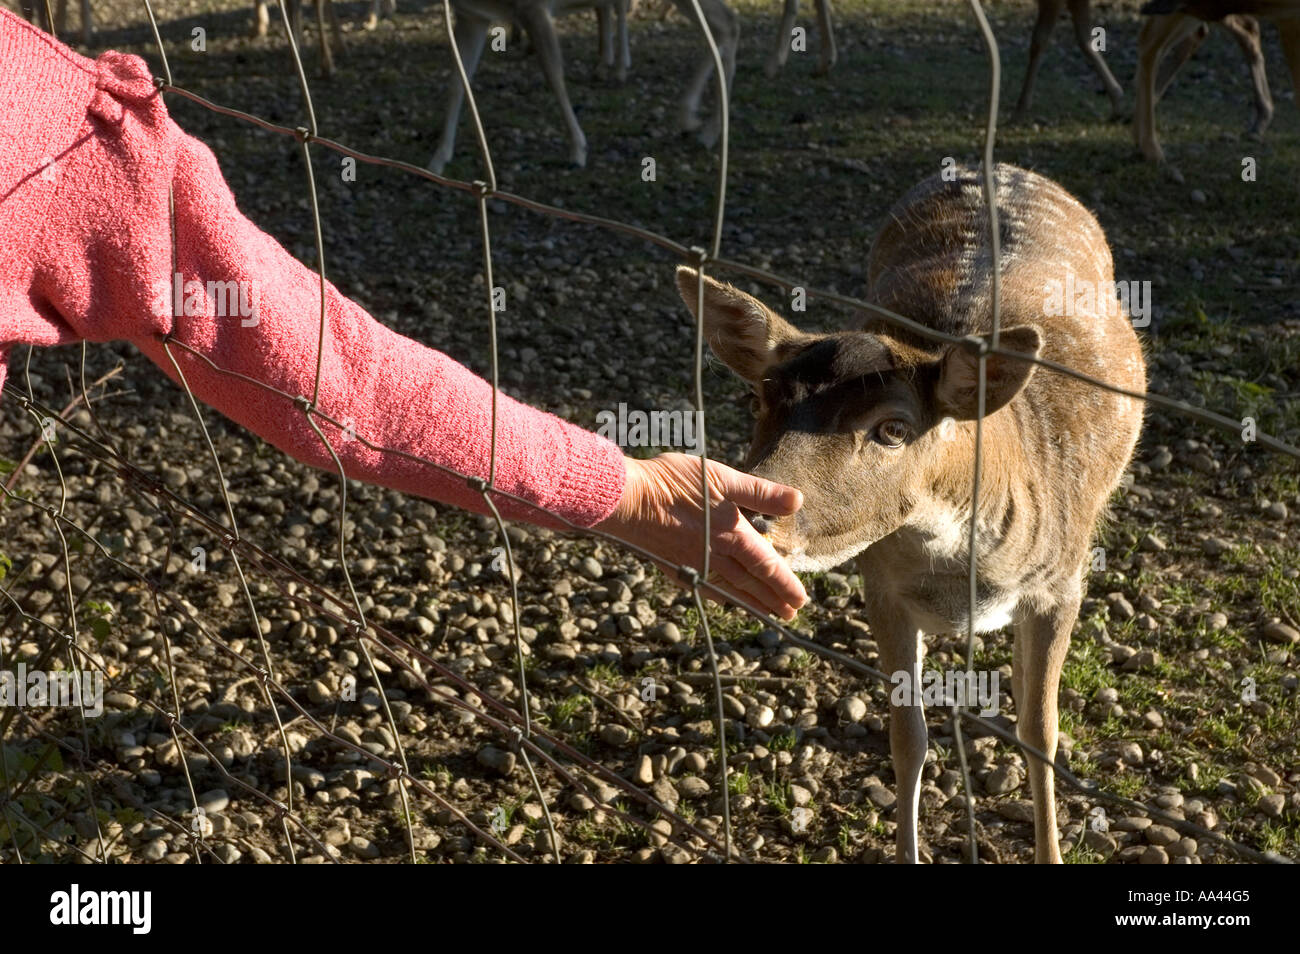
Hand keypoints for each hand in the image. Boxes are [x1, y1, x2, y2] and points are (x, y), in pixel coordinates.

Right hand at [595, 452, 806, 620]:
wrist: (626, 499)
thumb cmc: (673, 482)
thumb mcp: (722, 477)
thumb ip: (761, 493)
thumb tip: (798, 501)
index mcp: (732, 534)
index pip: (767, 566)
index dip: (786, 584)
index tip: (800, 601)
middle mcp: (715, 555)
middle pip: (751, 583)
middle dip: (772, 600)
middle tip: (789, 614)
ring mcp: (693, 564)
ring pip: (729, 589)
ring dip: (750, 603)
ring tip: (766, 614)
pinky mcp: (673, 565)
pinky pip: (703, 587)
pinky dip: (719, 596)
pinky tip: (722, 599)